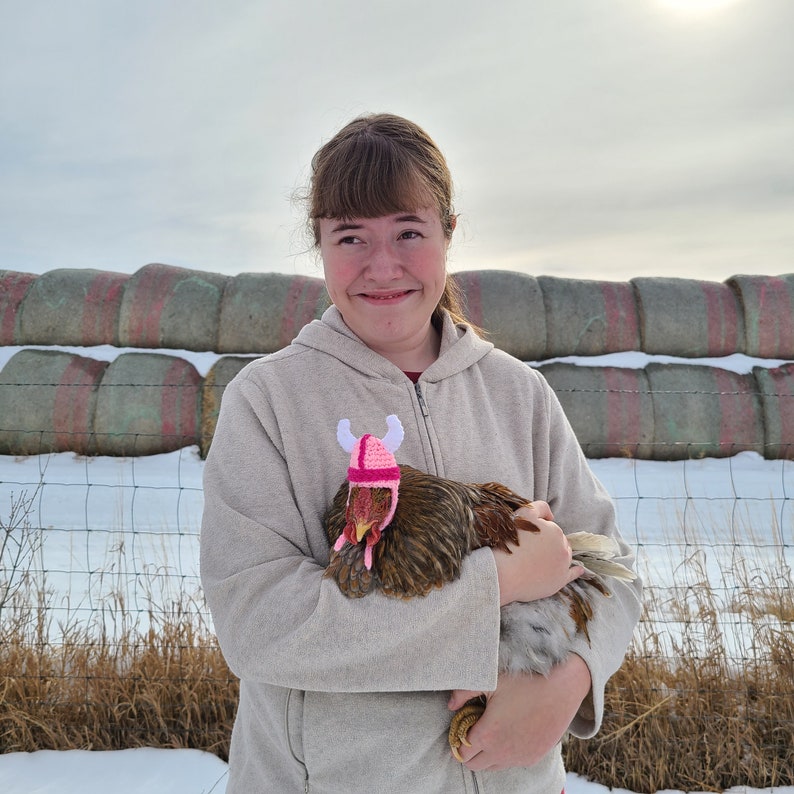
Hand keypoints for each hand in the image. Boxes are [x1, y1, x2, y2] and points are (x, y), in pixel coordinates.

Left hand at [448, 654, 591, 770]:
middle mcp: (502, 752)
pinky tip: (509, 732)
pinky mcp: (533, 757)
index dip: (457, 738)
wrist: (562, 686)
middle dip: (469, 749)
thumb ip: (463, 692)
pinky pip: (511, 762)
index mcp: (488, 735)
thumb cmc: (525, 680)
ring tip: (492, 728)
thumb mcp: (490, 681)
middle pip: (474, 765)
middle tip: (473, 727)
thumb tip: (450, 704)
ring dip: (486, 753)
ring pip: (492, 766)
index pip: (461, 751)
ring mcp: (519, 757)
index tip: (462, 724)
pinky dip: (505, 753)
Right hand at [492, 502, 583, 605]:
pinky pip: (572, 574)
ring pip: (563, 556)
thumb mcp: (524, 514)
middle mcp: (563, 547)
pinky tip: (579, 570)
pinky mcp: (560, 581)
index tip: (525, 537)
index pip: (549, 528)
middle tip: (528, 549)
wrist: (503, 573)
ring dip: (555, 555)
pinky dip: (576, 572)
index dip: (537, 531)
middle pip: (558, 541)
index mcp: (555, 531)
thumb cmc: (511, 543)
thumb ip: (540, 507)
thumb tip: (551, 516)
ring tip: (537, 560)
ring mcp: (563, 566)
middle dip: (547, 543)